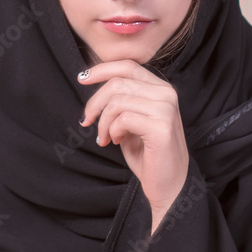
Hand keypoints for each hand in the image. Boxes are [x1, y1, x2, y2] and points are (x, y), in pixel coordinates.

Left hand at [78, 60, 188, 233]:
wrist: (169, 185)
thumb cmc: (149, 155)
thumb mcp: (131, 122)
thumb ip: (121, 101)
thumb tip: (92, 83)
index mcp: (161, 89)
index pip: (128, 66)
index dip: (102, 70)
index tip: (82, 79)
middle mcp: (167, 94)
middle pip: (118, 82)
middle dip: (95, 103)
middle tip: (87, 122)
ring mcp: (166, 109)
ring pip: (118, 101)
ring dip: (103, 122)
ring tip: (105, 138)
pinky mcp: (162, 127)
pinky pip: (123, 119)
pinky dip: (112, 131)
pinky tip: (115, 142)